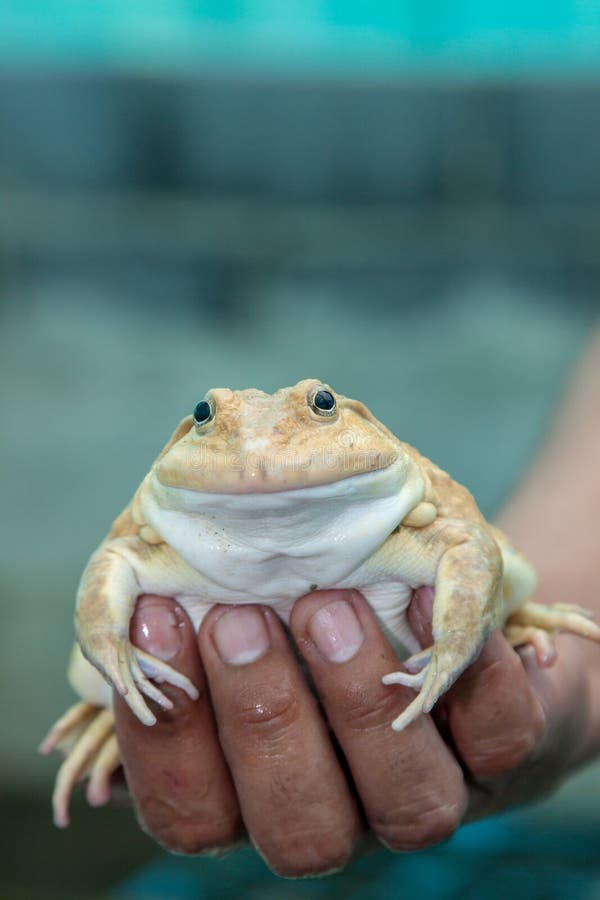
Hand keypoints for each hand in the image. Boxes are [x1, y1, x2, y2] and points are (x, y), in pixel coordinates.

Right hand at [114, 589, 597, 876]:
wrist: (422, 584)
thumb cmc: (298, 583)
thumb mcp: (228, 584)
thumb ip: (177, 603)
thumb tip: (121, 612)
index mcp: (254, 789)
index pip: (191, 813)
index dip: (164, 734)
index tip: (159, 618)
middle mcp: (343, 806)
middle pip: (300, 829)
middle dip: (262, 720)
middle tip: (241, 617)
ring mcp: (429, 784)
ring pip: (407, 805)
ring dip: (356, 703)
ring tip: (328, 603)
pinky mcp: (506, 748)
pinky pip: (500, 735)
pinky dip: (469, 673)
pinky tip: (426, 590)